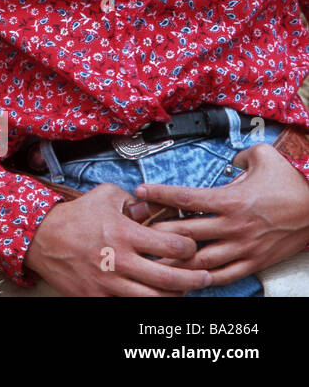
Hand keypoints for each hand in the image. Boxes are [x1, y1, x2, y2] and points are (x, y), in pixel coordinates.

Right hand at [24, 182, 214, 295]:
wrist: (39, 238)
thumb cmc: (73, 217)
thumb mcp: (103, 196)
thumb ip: (132, 200)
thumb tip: (153, 208)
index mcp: (124, 234)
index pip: (174, 247)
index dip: (190, 247)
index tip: (190, 246)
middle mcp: (120, 260)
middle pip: (172, 279)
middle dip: (196, 279)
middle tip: (206, 276)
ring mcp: (109, 283)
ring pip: (156, 299)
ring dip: (176, 295)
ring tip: (183, 289)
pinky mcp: (98, 297)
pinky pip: (130, 306)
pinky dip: (147, 302)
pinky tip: (153, 295)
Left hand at [135, 142, 308, 285]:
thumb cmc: (293, 182)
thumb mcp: (264, 157)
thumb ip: (239, 155)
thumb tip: (230, 157)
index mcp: (230, 200)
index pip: (184, 198)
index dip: (158, 194)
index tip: (140, 191)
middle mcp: (233, 226)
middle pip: (185, 233)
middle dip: (158, 233)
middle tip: (139, 231)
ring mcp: (244, 247)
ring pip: (201, 259)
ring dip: (176, 260)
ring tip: (155, 259)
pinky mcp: (255, 261)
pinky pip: (226, 274)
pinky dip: (205, 277)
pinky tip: (190, 276)